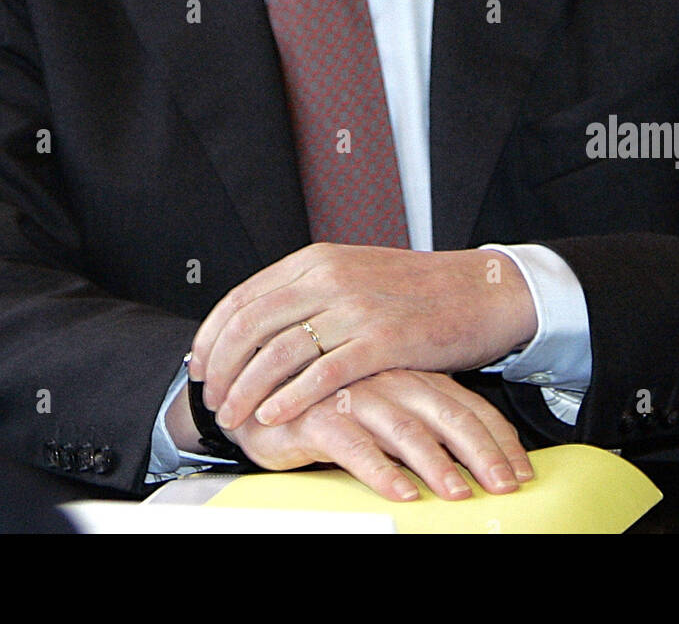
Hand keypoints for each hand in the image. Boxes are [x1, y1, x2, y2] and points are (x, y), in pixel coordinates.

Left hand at [188, 244, 536, 431]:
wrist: (479, 291)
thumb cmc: (416, 290)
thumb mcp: (354, 275)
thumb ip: (310, 292)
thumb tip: (262, 322)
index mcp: (317, 259)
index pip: (245, 296)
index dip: (213, 334)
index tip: (199, 364)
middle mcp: (330, 277)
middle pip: (252, 325)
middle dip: (222, 368)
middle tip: (211, 400)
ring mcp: (356, 308)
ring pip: (279, 353)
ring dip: (247, 391)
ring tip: (234, 419)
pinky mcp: (384, 340)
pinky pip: (323, 374)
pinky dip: (290, 399)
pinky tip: (273, 418)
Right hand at [219, 369, 534, 502]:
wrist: (262, 390)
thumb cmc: (331, 400)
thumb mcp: (387, 403)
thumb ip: (424, 416)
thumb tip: (477, 456)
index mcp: (411, 373)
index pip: (466, 404)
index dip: (498, 439)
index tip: (522, 472)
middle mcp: (388, 379)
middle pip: (446, 414)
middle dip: (482, 453)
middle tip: (505, 487)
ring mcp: (353, 394)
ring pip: (404, 429)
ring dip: (436, 464)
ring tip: (458, 493)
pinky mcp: (316, 415)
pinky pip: (354, 446)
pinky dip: (381, 471)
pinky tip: (401, 493)